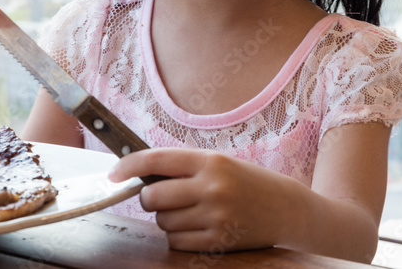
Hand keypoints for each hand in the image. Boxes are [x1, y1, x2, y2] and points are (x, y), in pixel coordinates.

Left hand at [108, 148, 299, 252]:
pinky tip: (194, 228)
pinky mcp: (220, 240)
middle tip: (160, 198)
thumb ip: (182, 167)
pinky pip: (177, 242)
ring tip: (188, 212)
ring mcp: (216, 216)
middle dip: (149, 198)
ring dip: (166, 219)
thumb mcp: (218, 163)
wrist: (288, 208)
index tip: (113, 174)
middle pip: (153, 196)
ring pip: (163, 221)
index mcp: (209, 161)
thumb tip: (138, 173)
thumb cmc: (246, 182)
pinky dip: (177, 237)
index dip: (128, 166)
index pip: (156, 160)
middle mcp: (212, 187)